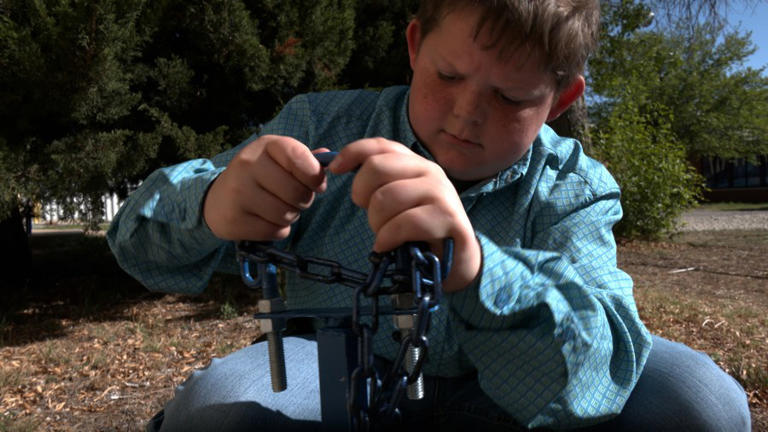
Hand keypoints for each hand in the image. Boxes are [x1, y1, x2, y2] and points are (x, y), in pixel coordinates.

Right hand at [203, 135, 326, 240]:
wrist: (218, 199)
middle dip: (304, 201)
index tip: (317, 185)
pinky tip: (266, 221)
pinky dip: (278, 230)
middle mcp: (248, 164)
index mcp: (266, 145)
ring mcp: (238, 192)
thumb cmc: (259, 177)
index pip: (300, 158)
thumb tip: (328, 156)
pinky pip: (274, 231)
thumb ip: (304, 159)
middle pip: (297, 192)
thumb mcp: (279, 160)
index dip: (316, 177)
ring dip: (291, 217)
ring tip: (279, 209)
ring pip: (286, 214)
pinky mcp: (234, 219)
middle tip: (294, 200)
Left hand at [329, 138, 480, 291]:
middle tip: (371, 216)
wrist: (457, 259)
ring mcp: (441, 193)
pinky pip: (404, 222)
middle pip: (376, 168)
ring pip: (386, 197)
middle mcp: (430, 171)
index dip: (352, 152)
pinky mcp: (448, 217)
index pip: (380, 145)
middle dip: (362, 195)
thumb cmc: (419, 231)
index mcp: (416, 164)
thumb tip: (334, 164)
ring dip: (376, 223)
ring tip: (385, 235)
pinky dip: (388, 238)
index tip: (335, 170)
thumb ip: (375, 183)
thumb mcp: (396, 201)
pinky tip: (388, 246)